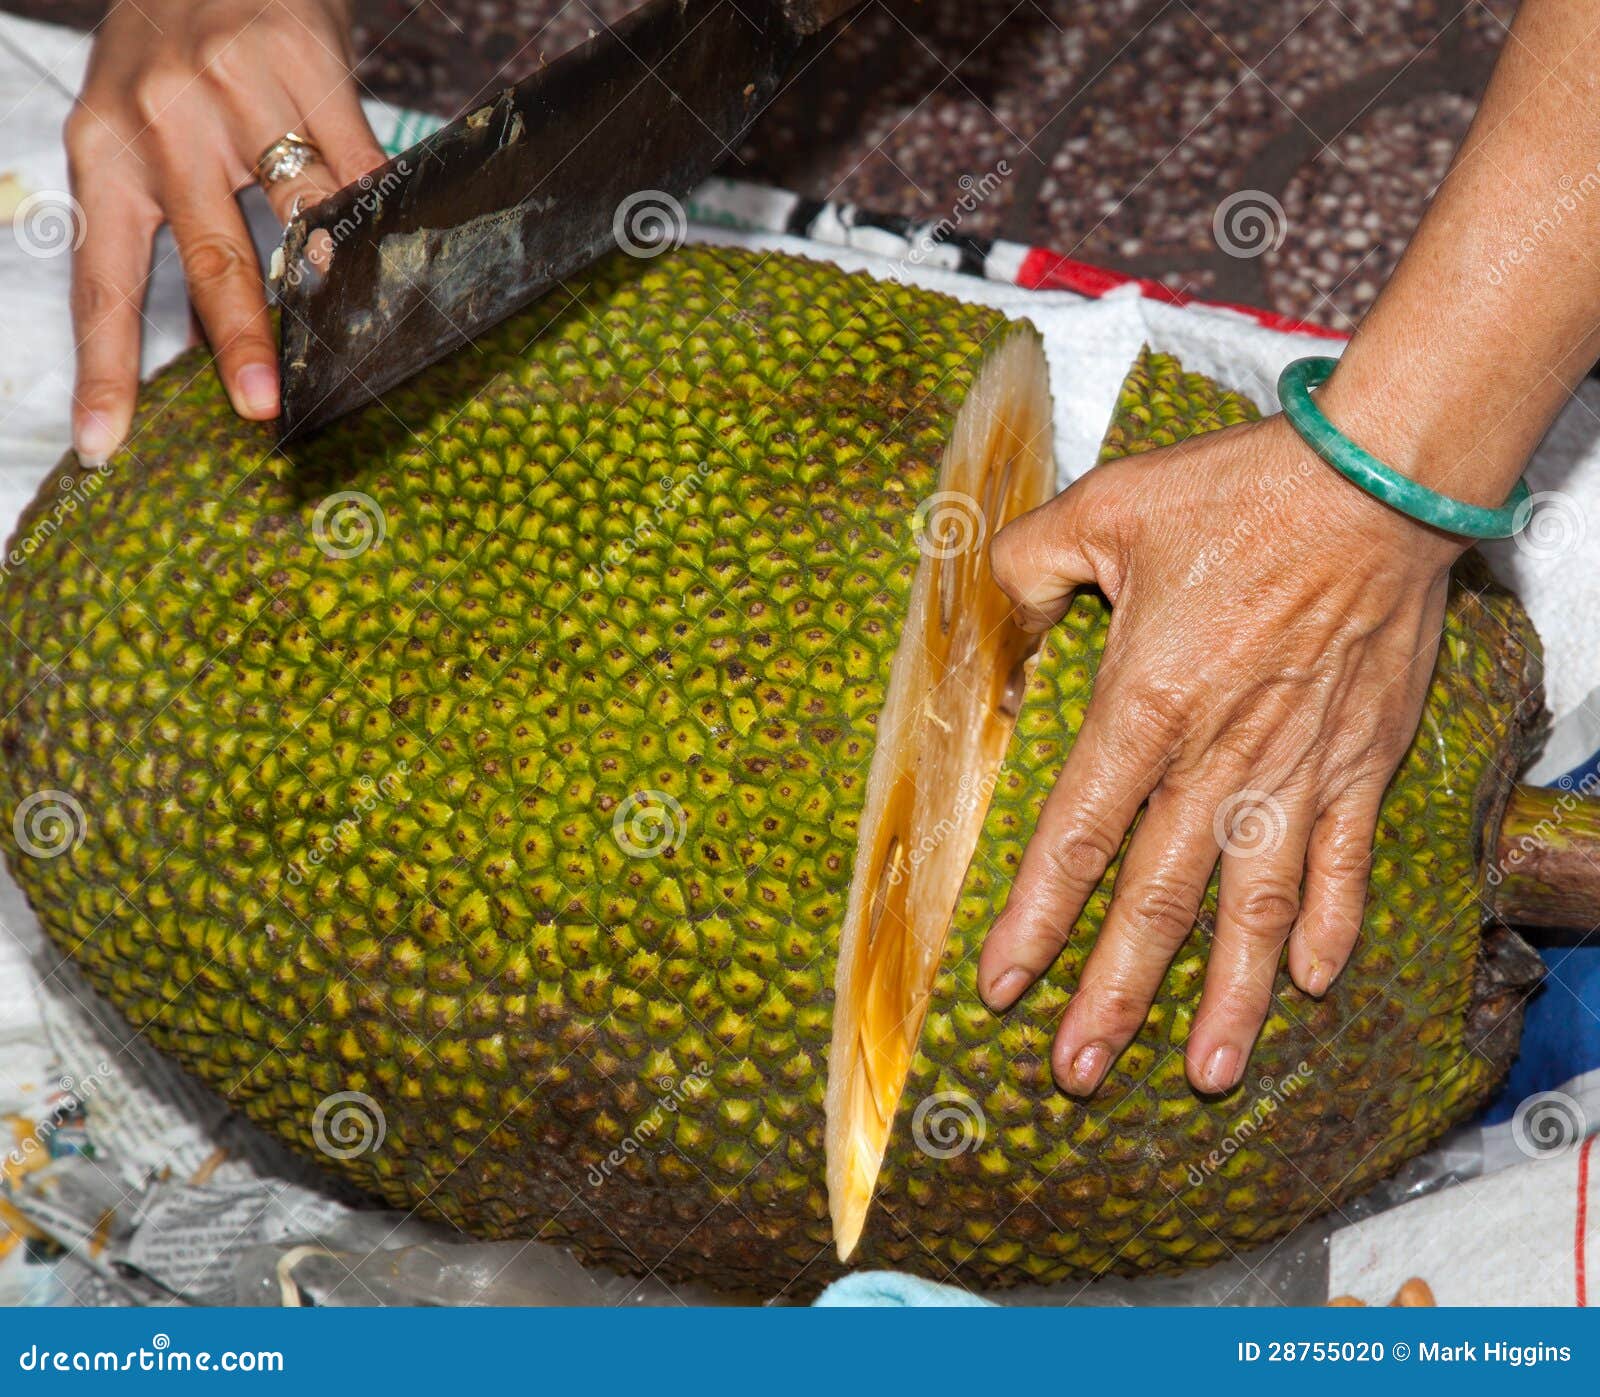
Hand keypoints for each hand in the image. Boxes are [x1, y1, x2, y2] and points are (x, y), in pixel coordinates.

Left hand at [64, 0, 382, 460]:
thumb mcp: (136, 132)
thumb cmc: (172, 54)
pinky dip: (380, 211)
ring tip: (357, 327)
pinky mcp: (305, 60)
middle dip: (241, 340)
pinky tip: (398, 244)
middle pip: (214, 256)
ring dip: (336, 278)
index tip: (106, 445)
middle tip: (263, 406)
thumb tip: (203, 341)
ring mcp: (236, 86)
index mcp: (105, 149)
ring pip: (303, 210)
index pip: (105, 280)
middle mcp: (162, 119)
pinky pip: (358, 162)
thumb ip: (167, 226)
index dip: (106, 369)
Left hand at [976, 412, 1464, 1095]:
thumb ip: (1027, 569)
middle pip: (1156, 900)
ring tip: (1204, 1072)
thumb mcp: (1101, 509)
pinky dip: (1330, 926)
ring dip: (1229, 998)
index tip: (1002, 987)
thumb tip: (996, 618)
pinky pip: (1343, 862)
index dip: (1036, 920)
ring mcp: (1296, 769)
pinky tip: (1314, 983)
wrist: (1375, 483)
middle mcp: (1219, 758)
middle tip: (1076, 1072)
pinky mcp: (1359, 762)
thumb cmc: (1239, 493)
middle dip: (1114, 995)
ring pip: (1253, 907)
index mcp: (1145, 706)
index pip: (1076, 838)